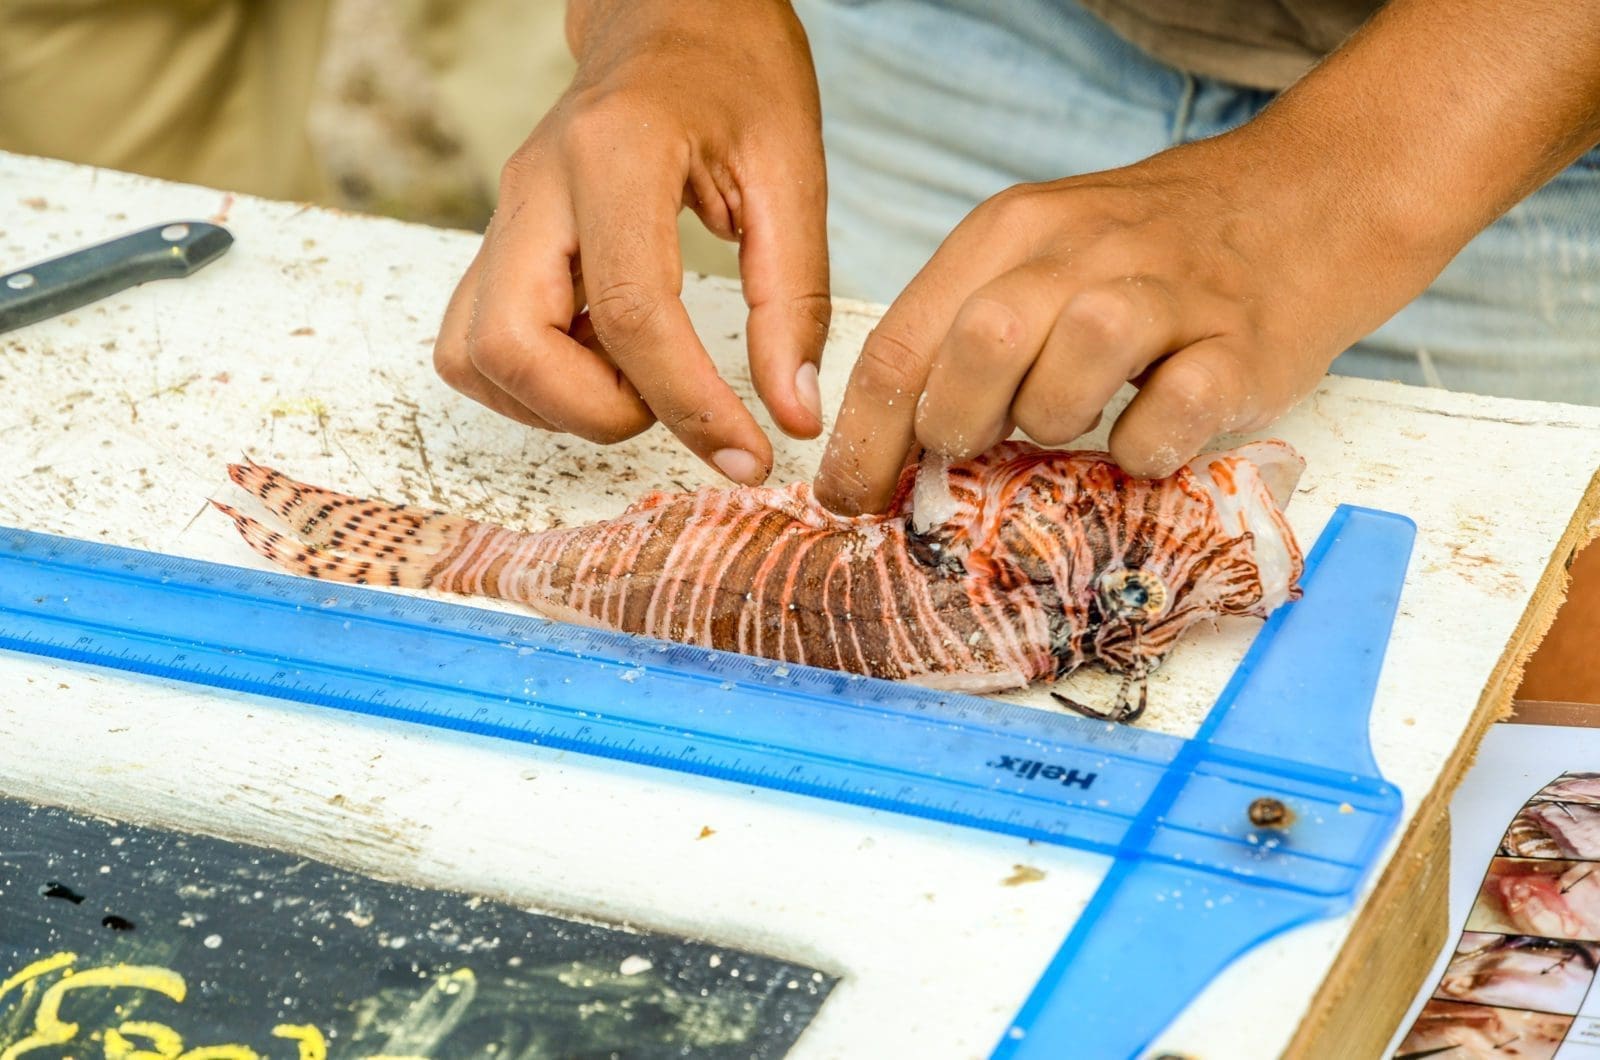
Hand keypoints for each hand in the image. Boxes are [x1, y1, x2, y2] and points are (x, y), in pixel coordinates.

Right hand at [433, 0, 828, 485]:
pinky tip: (602, 357)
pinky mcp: (498, 240)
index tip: (748, 455)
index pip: (631, 314)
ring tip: (639, 376)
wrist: (672, 14)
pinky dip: (532, 382)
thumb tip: (791, 417)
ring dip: (557, 402)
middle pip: (512, 347)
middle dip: (598, 412)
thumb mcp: (792, 174)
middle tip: (673, 400)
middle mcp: (537, 186)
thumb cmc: (735, 75)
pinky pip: (473, 342)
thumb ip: (793, 301)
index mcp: (615, 154)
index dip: (691, 406)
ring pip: (473, 356)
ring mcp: (505, 213)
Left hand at [812, 127, 1455, 514]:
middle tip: (971, 453)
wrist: (1303, 202)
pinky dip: (1145, 447)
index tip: (845, 498)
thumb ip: (966, 335)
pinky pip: (1172, 414)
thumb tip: (890, 448)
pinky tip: (1144, 442)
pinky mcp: (1240, 345)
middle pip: (976, 348)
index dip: (863, 437)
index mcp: (1010, 233)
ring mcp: (1166, 294)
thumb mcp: (1040, 260)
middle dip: (952, 426)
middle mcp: (1081, 252)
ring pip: (1072, 370)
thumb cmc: (1147, 254)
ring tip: (1066, 428)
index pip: (902, 341)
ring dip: (1049, 425)